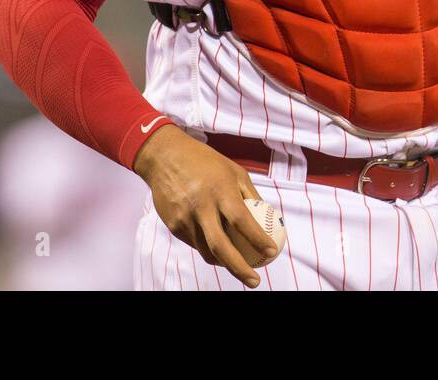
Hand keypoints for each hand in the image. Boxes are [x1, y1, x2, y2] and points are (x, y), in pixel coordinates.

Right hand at [133, 124, 278, 287]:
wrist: (165, 157)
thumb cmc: (206, 162)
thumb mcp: (234, 171)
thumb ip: (250, 194)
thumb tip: (269, 216)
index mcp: (220, 190)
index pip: (242, 220)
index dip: (258, 239)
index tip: (272, 252)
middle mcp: (201, 206)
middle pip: (221, 245)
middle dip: (239, 268)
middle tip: (255, 281)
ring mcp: (184, 217)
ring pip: (206, 250)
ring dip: (224, 262)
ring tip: (240, 266)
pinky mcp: (173, 225)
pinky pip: (195, 243)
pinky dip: (208, 248)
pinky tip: (219, 247)